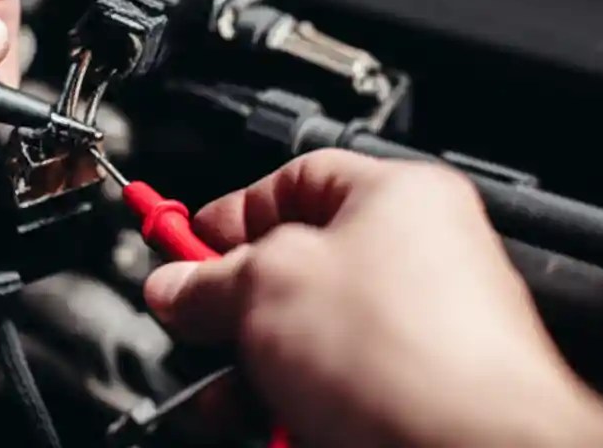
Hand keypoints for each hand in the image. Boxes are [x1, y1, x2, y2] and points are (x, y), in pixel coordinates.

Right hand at [144, 150, 594, 447]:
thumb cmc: (406, 357)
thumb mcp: (267, 288)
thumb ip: (209, 279)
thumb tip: (176, 286)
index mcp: (398, 196)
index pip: (295, 180)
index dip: (231, 214)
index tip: (183, 248)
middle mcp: (421, 255)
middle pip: (298, 267)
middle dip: (236, 306)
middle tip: (199, 324)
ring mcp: (426, 329)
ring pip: (313, 337)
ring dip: (256, 367)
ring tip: (226, 395)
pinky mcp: (421, 392)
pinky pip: (340, 386)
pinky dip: (296, 402)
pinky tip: (270, 422)